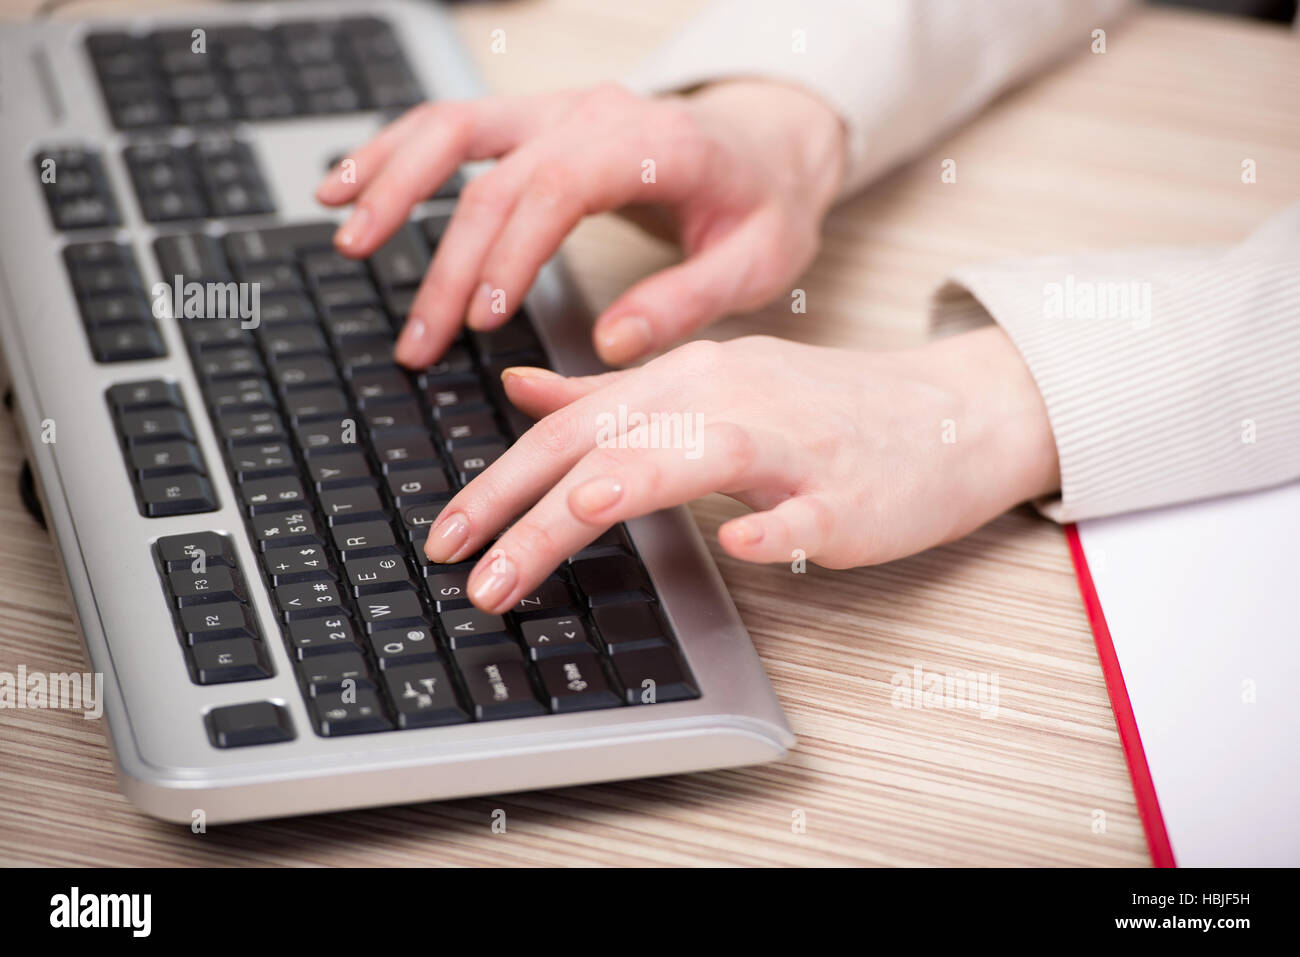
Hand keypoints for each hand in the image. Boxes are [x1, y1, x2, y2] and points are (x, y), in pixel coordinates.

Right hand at [315, 80, 844, 367]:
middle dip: (448, 264)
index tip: (485, 321)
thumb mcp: (757, 262)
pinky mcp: (535, 120)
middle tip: (419, 341)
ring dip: (393, 184)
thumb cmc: (763, 204)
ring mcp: (559, 111)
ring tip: (348, 240)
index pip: (561, 187)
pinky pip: (451, 125)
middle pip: (496, 177)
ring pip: (455, 130)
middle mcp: (596, 115)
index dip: (513, 252)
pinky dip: (395, 153)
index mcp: (656, 146)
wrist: (769, 144)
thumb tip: (614, 344)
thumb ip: (688, 301)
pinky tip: (350, 184)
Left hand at [423, 328, 1060, 612]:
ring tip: (567, 522)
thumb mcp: (708, 389)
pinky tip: (744, 545)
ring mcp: (793, 444)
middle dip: (531, 506)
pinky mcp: (850, 492)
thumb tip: (518, 392)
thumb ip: (610, 397)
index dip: (502, 479)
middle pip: (615, 446)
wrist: (947, 415)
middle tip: (467, 566)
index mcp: (688, 380)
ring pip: (699, 460)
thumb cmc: (820, 412)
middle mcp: (729, 400)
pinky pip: (811, 509)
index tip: (448, 534)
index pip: (574, 429)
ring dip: (630, 489)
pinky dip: (776, 526)